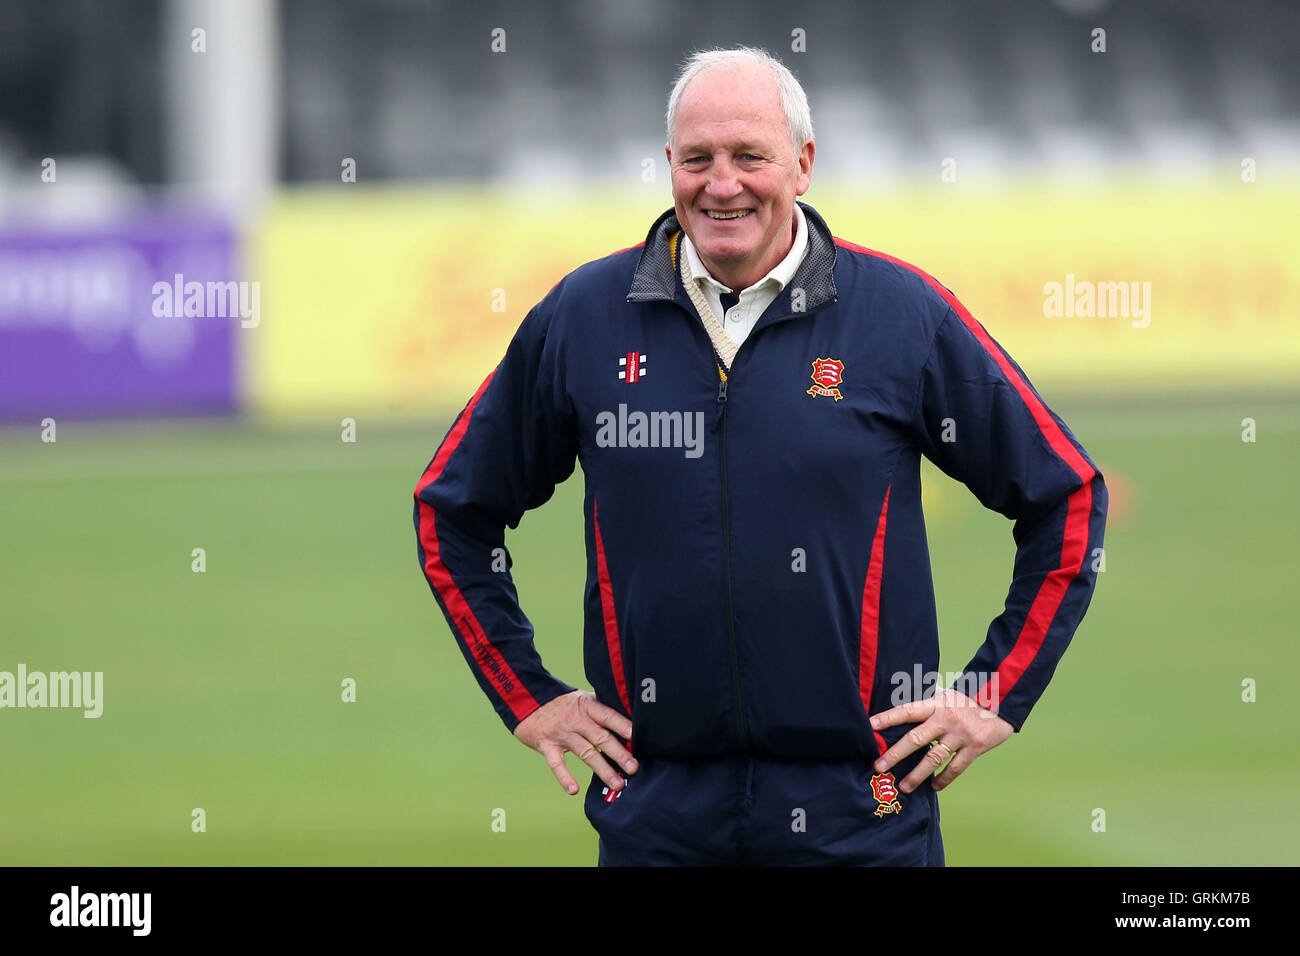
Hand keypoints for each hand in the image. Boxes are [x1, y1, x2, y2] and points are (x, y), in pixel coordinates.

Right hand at [513, 689, 637, 795]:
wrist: (526, 701)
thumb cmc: (562, 704)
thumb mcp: (583, 700)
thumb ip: (601, 711)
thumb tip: (630, 725)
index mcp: (587, 706)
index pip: (608, 716)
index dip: (622, 726)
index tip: (637, 737)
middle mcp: (576, 719)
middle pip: (600, 737)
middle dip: (618, 753)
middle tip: (633, 768)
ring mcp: (561, 733)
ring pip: (585, 753)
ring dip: (603, 769)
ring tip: (617, 784)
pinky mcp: (546, 745)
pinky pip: (557, 763)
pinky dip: (565, 777)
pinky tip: (574, 790)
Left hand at [869, 688, 1013, 792]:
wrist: (1001, 700)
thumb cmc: (968, 699)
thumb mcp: (945, 695)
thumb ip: (927, 704)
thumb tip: (904, 711)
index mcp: (935, 705)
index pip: (906, 711)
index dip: (887, 718)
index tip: (870, 727)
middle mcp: (945, 719)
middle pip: (916, 738)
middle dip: (895, 754)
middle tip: (879, 766)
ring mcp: (960, 735)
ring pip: (934, 758)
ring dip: (917, 774)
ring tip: (904, 787)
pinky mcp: (975, 747)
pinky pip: (956, 767)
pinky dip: (944, 779)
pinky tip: (934, 787)